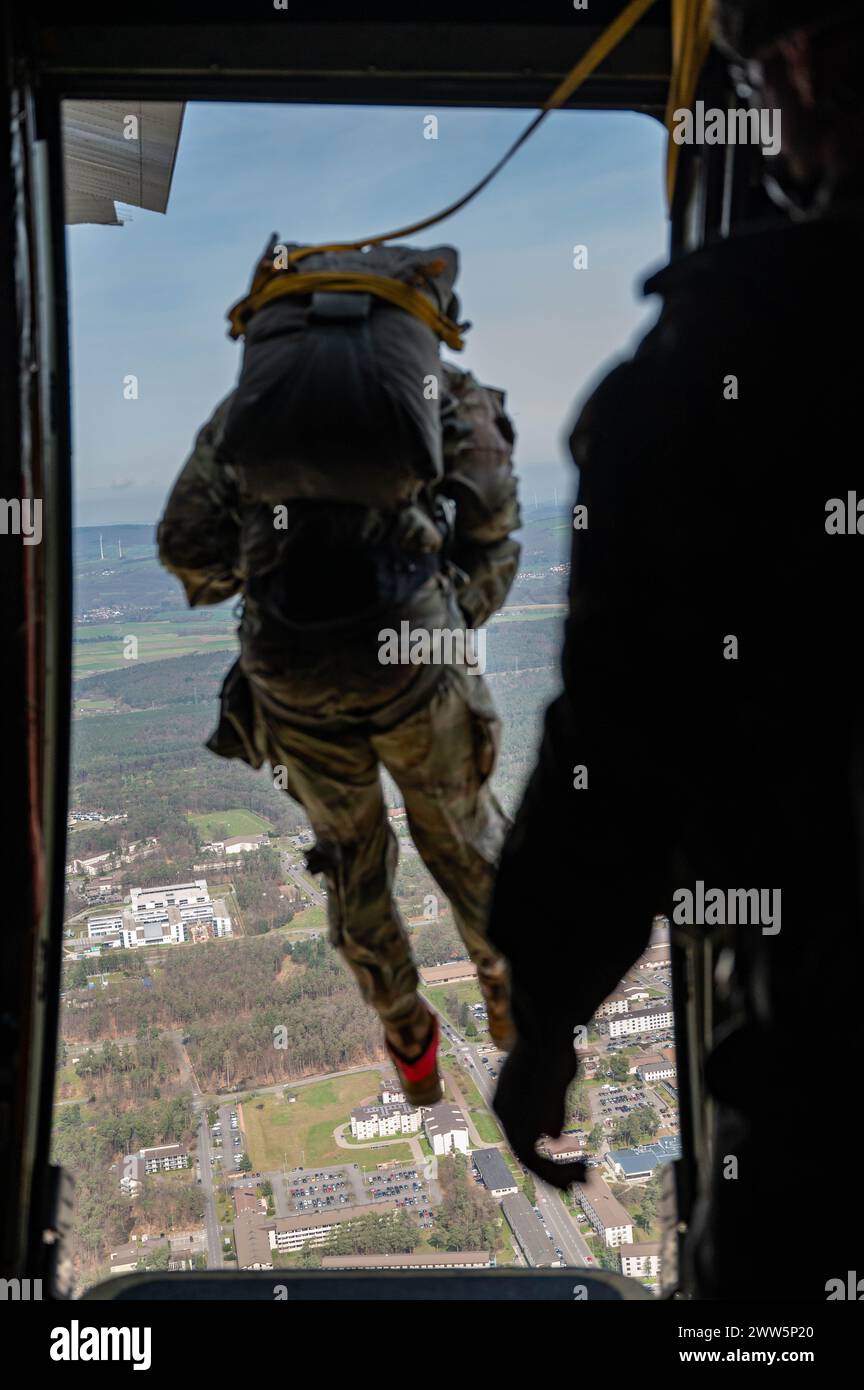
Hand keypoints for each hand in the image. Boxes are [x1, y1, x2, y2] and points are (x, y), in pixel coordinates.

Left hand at [492, 1035, 586, 1189]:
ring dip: (556, 1174)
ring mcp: (509, 1117)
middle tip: (578, 1177)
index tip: (566, 1152)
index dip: (541, 1145)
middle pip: (522, 1149)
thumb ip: (551, 1106)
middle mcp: (503, 1109)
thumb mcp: (553, 1080)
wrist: (548, 1034)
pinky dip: (556, 1170)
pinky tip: (580, 1168)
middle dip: (550, 1168)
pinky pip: (535, 1159)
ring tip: (582, 1176)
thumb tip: (552, 1135)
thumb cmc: (555, 1048)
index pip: (520, 1131)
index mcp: (506, 1097)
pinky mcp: (521, 1123)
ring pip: (527, 1159)